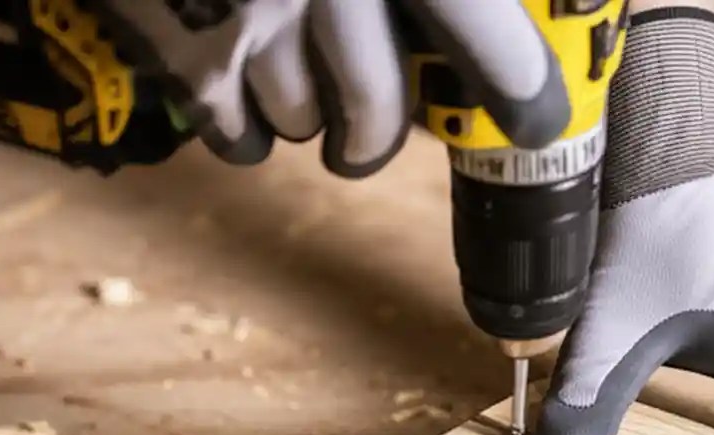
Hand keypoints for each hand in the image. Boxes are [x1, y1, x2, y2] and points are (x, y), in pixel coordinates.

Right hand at [98, 0, 570, 174]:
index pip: (479, 31)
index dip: (519, 88)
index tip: (537, 122)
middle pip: (374, 108)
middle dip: (380, 134)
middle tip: (375, 132)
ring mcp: (242, 18)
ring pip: (303, 121)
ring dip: (314, 121)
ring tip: (304, 97)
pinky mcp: (176, 48)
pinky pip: (235, 136)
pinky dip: (252, 133)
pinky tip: (251, 100)